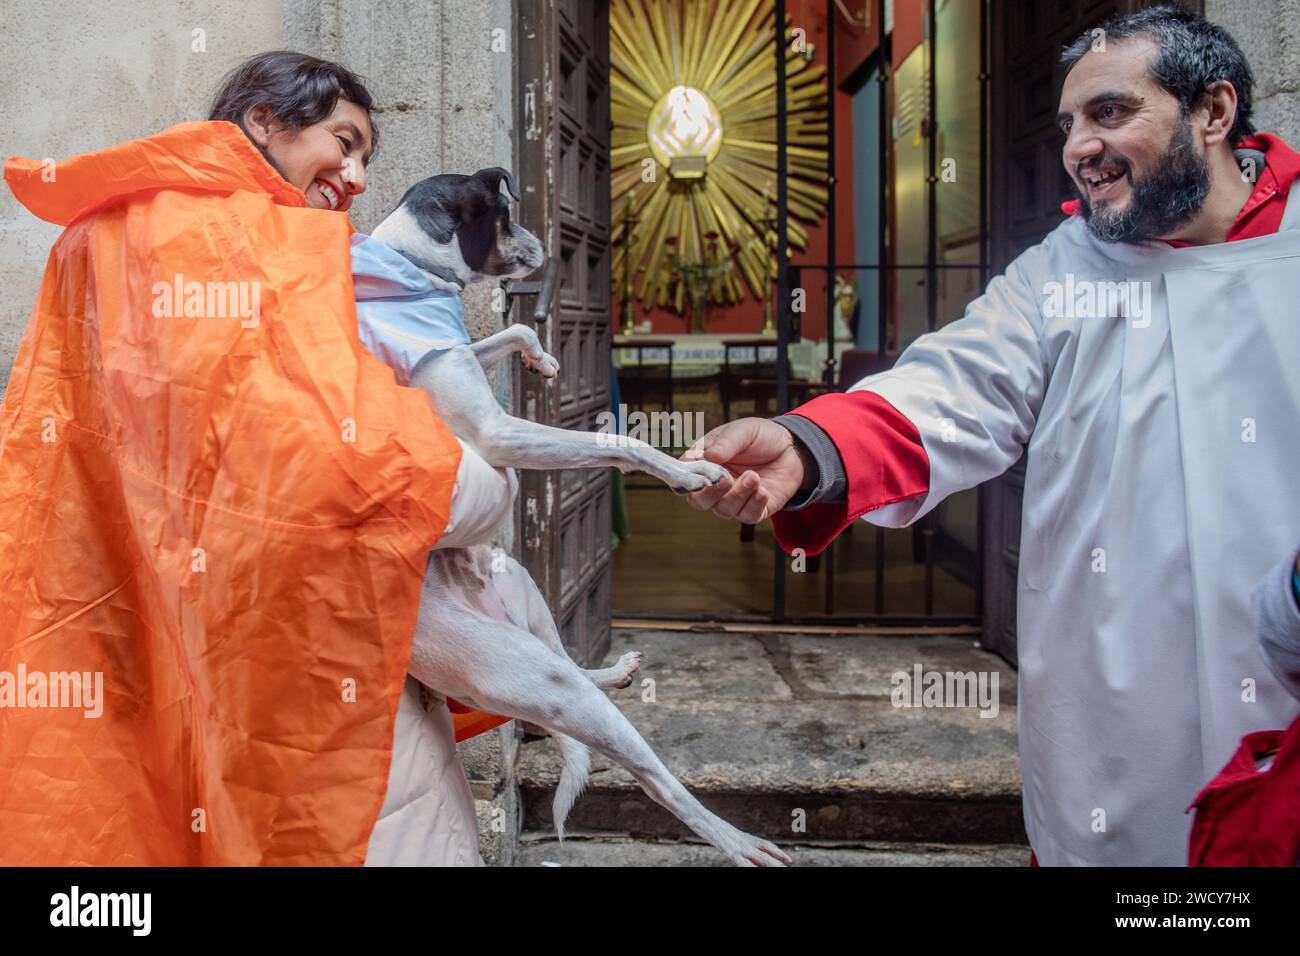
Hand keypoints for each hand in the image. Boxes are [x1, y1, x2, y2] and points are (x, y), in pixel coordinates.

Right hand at [681, 417, 811, 522]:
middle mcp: (715, 486)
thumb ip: (726, 443)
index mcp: (704, 464)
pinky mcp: (754, 510)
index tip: (696, 476)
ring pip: (724, 510)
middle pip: (698, 501)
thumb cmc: (760, 437)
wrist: (792, 448)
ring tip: (754, 476)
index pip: (683, 478)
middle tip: (726, 479)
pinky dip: (754, 505)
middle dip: (710, 493)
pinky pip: (747, 516)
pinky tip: (763, 491)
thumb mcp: (743, 431)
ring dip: (738, 495)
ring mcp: (734, 500)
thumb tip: (708, 456)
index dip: (684, 480)